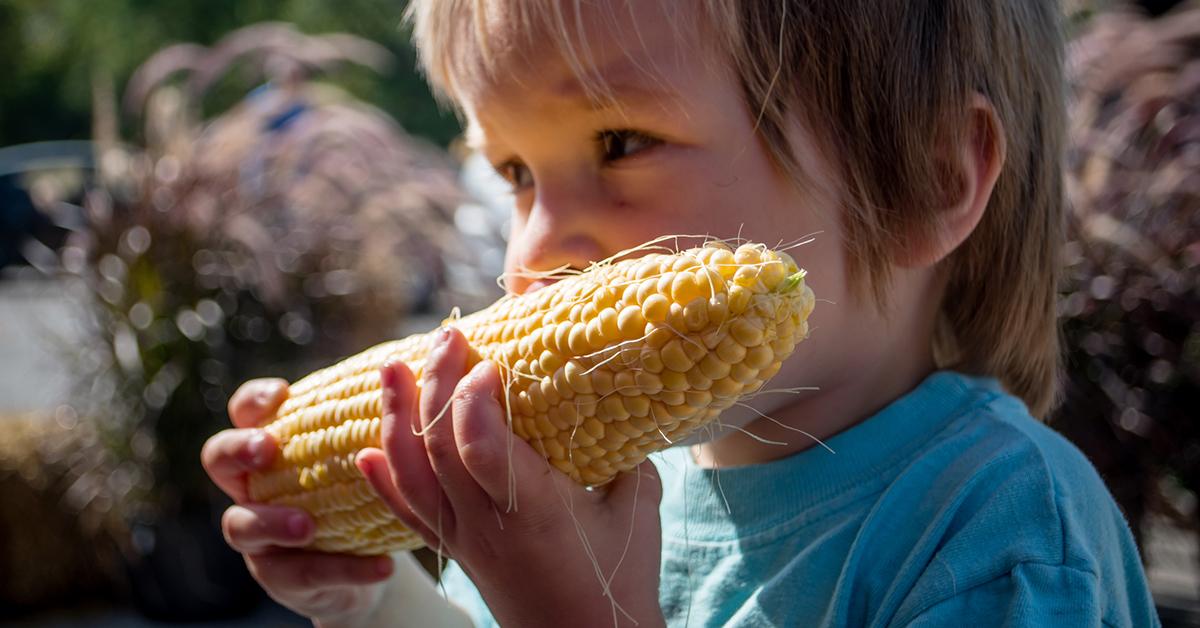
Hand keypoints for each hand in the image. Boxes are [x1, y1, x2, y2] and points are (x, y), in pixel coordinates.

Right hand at [201, 379, 394, 625]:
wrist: (372, 563)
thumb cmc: (366, 491)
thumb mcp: (371, 456)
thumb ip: (377, 422)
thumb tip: (416, 372)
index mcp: (273, 446)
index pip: (245, 411)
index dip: (254, 401)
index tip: (282, 394)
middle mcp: (253, 486)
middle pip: (219, 458)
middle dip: (238, 449)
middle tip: (267, 449)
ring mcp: (258, 534)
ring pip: (241, 525)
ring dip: (272, 522)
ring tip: (306, 526)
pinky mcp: (278, 576)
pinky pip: (300, 574)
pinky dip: (344, 570)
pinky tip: (383, 566)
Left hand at [358, 326, 665, 627]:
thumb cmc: (622, 577)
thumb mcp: (639, 507)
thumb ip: (625, 450)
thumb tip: (617, 393)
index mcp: (532, 510)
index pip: (480, 444)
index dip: (473, 397)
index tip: (488, 359)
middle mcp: (486, 524)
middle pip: (437, 445)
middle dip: (434, 382)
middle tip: (445, 335)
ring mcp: (462, 539)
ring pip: (410, 473)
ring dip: (395, 415)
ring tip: (391, 368)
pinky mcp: (455, 552)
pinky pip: (406, 513)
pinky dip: (383, 479)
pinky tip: (367, 451)